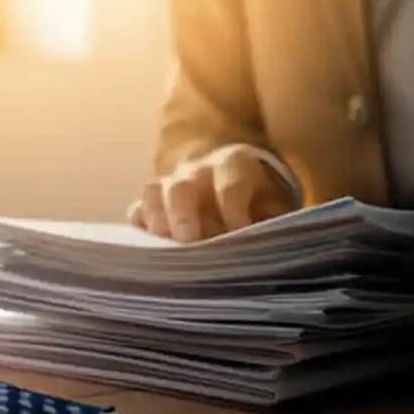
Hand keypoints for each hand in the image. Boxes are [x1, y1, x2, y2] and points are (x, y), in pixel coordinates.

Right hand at [128, 144, 295, 241]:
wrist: (234, 179)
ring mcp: (170, 183)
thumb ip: (273, 220)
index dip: (234, 212)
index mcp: (234, 163)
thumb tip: (271, 244)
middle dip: (183, 216)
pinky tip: (147, 246)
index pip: (230, 186)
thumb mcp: (276, 204)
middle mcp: (197, 170)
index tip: (239, 236)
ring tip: (165, 250)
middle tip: (189, 243)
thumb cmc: (259, 198)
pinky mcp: (153, 200)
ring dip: (157, 222)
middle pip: (181, 187)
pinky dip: (140, 227)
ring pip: (152, 194)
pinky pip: (137, 209)